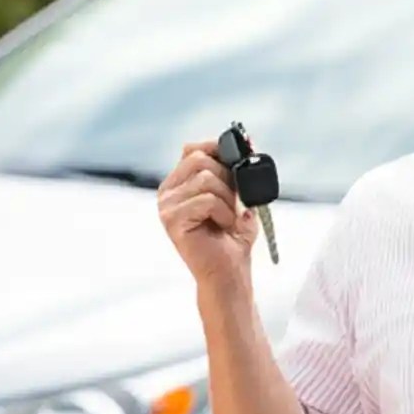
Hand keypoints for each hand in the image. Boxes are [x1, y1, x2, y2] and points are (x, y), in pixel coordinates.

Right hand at [157, 140, 258, 295]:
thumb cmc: (232, 237)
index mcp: (179, 183)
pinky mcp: (172, 220)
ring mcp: (167, 206)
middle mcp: (168, 191)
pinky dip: (224, 213)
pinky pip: (207, 200)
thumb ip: (234, 169)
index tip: (237, 165)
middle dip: (226, 179)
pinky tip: (222, 227)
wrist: (229, 272)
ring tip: (226, 219)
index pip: (193, 150)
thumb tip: (246, 141)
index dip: (218, 151)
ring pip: (206, 179)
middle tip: (232, 204)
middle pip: (200, 159)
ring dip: (228, 200)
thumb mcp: (236, 195)